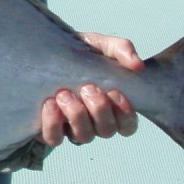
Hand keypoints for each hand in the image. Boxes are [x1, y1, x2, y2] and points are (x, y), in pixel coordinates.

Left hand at [39, 32, 143, 146]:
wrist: (46, 51)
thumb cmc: (80, 53)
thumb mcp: (101, 45)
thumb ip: (121, 49)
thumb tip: (137, 65)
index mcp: (112, 106)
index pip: (128, 125)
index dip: (125, 115)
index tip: (114, 92)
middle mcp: (94, 122)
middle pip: (106, 131)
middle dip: (99, 110)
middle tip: (87, 88)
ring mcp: (72, 128)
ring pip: (83, 137)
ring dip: (76, 116)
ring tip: (64, 94)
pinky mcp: (49, 130)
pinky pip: (54, 139)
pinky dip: (53, 124)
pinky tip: (50, 103)